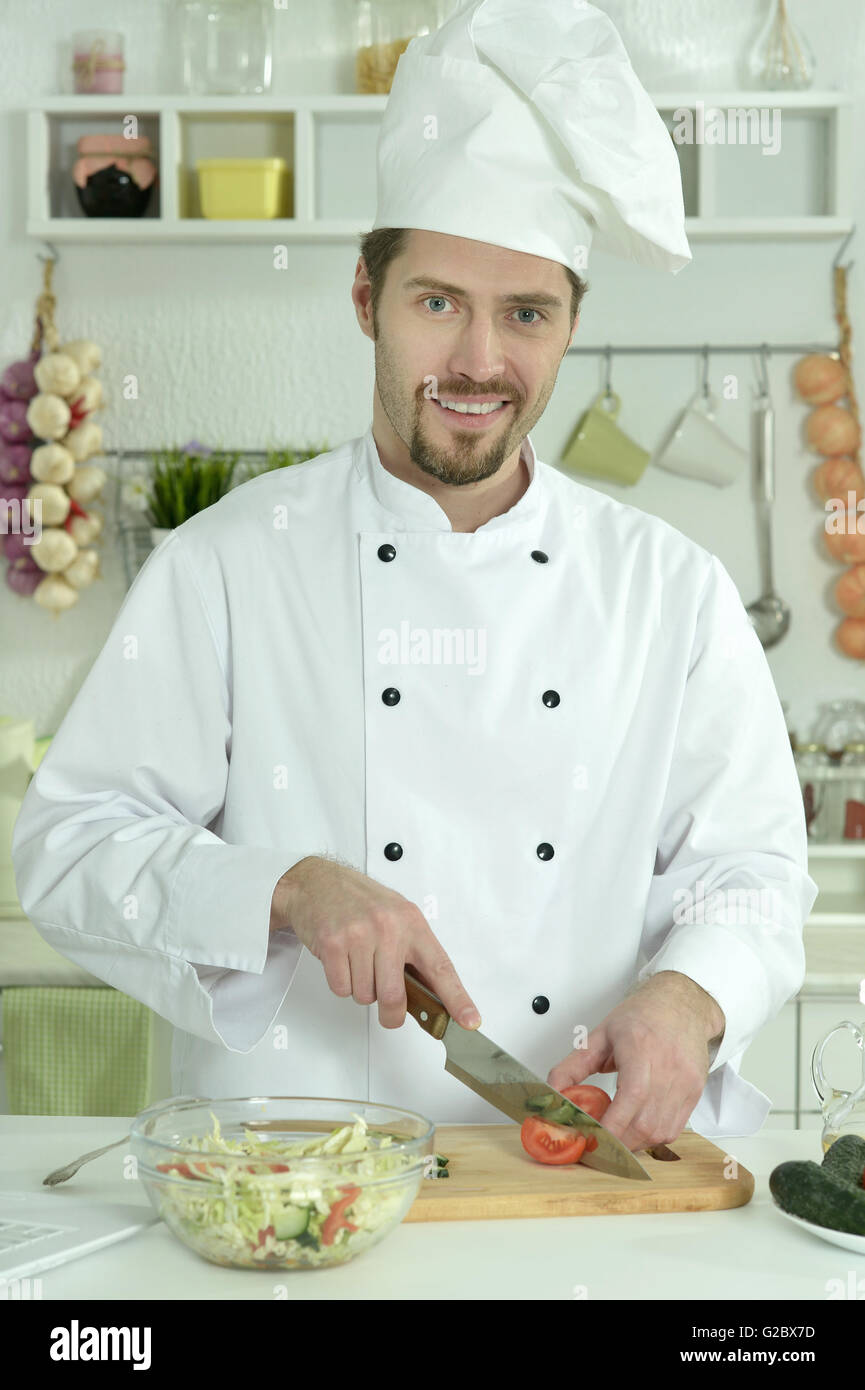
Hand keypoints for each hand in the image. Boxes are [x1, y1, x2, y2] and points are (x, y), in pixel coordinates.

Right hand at [270, 855, 481, 1031]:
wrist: (318, 882)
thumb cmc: (360, 901)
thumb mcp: (397, 917)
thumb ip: (413, 953)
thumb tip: (430, 995)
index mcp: (412, 923)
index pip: (440, 967)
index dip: (457, 998)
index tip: (470, 1020)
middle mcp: (388, 928)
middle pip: (394, 995)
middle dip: (392, 1014)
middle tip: (390, 1014)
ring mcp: (359, 936)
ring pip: (365, 995)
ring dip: (361, 989)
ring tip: (357, 962)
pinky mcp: (333, 944)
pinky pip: (341, 988)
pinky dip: (341, 983)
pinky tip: (342, 960)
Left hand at [545, 972, 724, 1151]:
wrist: (680, 1005)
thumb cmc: (641, 1017)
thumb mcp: (599, 1035)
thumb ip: (571, 1066)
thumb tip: (552, 1094)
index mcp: (641, 1047)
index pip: (631, 1096)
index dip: (613, 1124)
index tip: (592, 1139)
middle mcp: (668, 1066)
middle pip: (645, 1122)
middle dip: (618, 1142)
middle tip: (597, 1144)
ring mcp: (685, 1082)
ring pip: (660, 1131)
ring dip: (635, 1143)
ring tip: (616, 1137)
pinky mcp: (695, 1092)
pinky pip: (674, 1128)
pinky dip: (652, 1137)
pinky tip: (637, 1128)